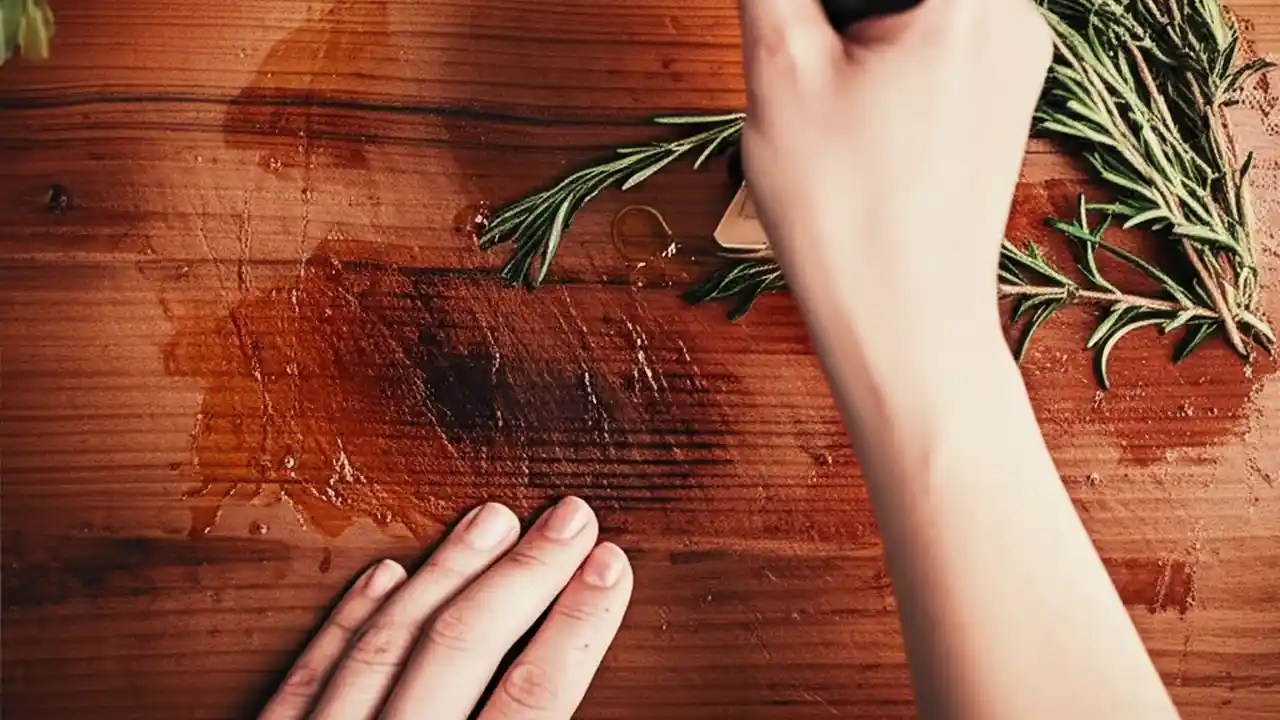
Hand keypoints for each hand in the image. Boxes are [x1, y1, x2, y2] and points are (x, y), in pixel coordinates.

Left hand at [260, 498, 632, 719]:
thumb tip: (561, 667)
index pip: (532, 701)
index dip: (579, 627)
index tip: (610, 565)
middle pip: (461, 650)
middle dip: (524, 575)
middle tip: (570, 515)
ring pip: (385, 645)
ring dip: (444, 576)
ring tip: (491, 520)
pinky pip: (306, 677)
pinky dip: (347, 622)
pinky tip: (383, 576)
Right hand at [738, 0, 1051, 359]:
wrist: (905, 326)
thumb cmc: (851, 220)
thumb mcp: (781, 73)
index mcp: (967, 1)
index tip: (803, 22)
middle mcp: (1012, 21)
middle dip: (843, 6)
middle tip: (807, 57)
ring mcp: (1017, 65)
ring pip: (923, 9)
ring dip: (866, 27)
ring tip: (829, 94)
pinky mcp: (1004, 104)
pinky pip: (944, 44)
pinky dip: (894, 55)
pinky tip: (860, 117)